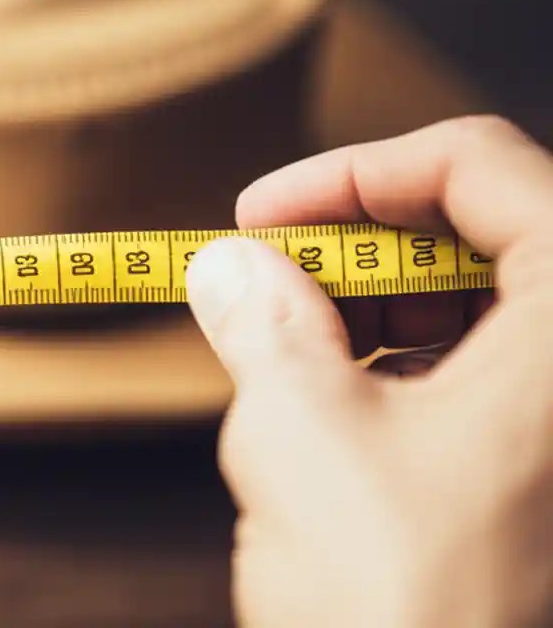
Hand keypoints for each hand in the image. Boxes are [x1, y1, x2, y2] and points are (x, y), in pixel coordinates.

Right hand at [186, 116, 552, 626]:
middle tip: (258, 276)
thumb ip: (263, 324)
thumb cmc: (403, 608)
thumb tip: (229, 271)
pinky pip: (483, 383)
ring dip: (370, 315)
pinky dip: (398, 377)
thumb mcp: (299, 435)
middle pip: (486, 235)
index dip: (354, 173)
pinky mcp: (543, 478)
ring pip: (480, 312)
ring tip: (283, 356)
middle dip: (355, 249)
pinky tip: (333, 417)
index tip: (260, 215)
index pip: (482, 166)